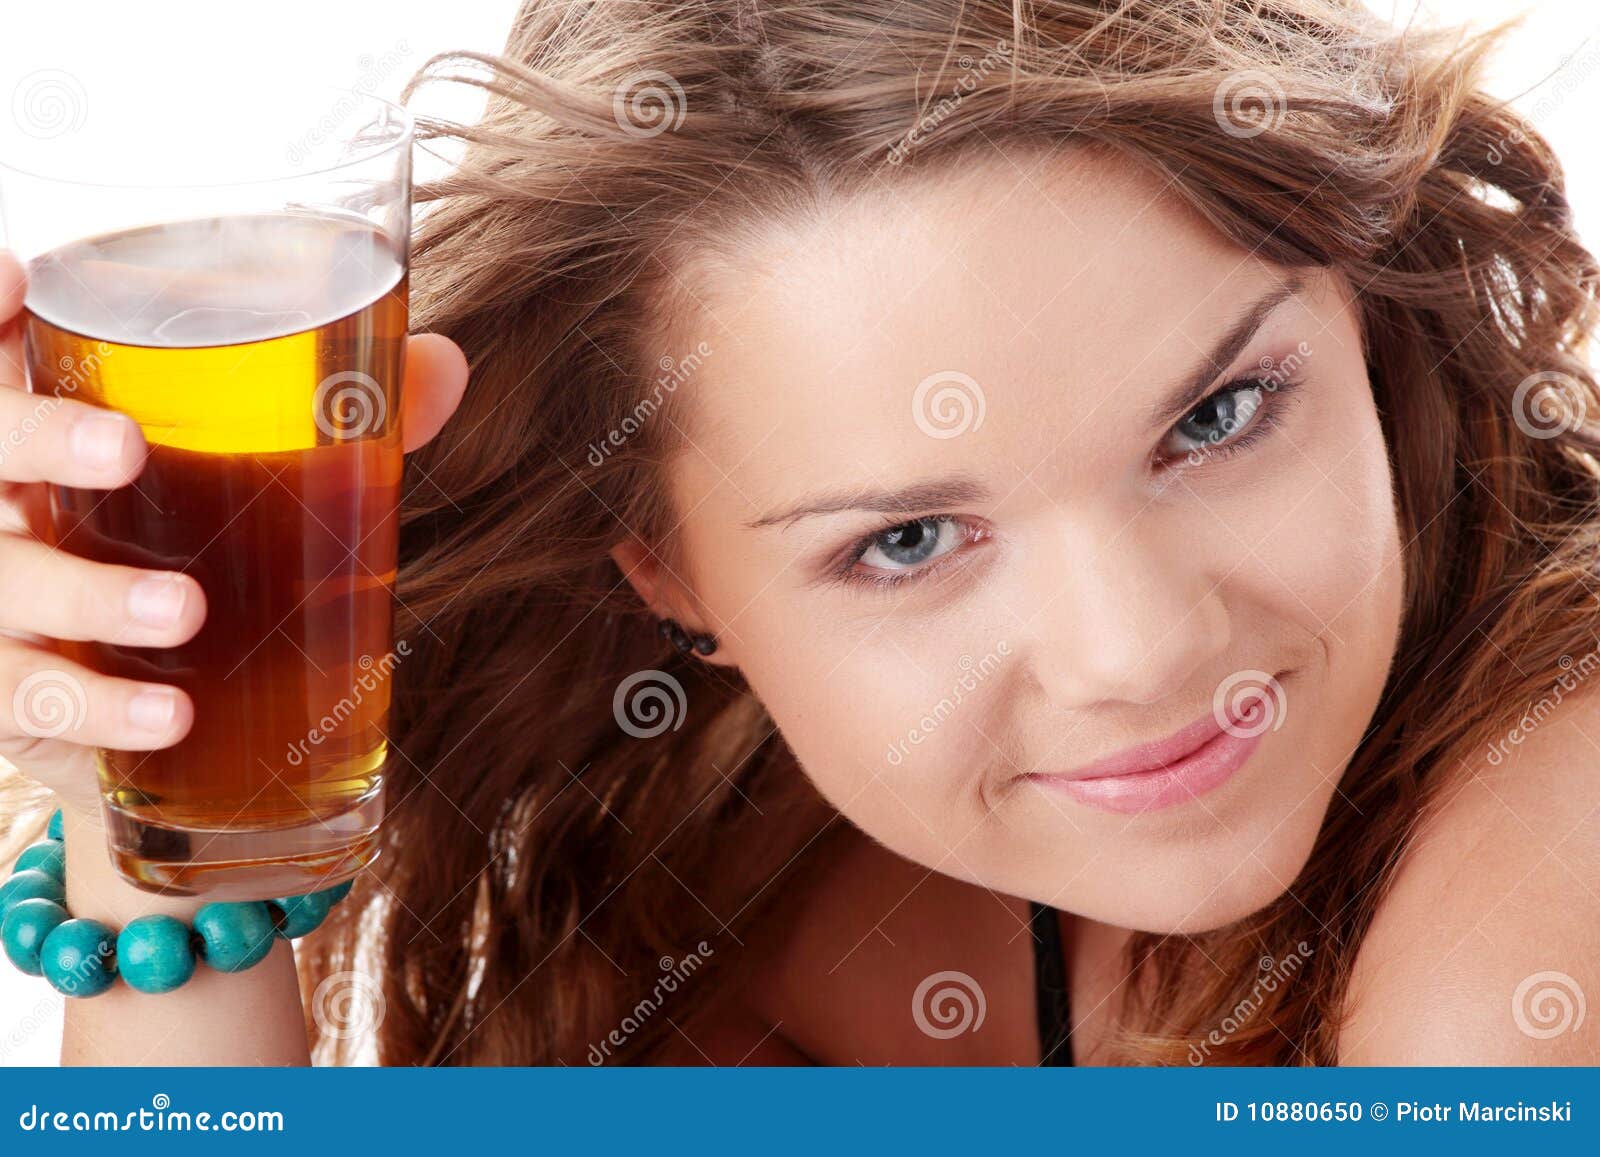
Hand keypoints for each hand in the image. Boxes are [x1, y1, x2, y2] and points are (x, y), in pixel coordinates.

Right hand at [0, 250, 467, 821]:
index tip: (17, 279)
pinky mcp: (14, 690)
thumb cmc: (205, 532)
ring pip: (5, 586)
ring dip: (89, 595)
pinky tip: (171, 718)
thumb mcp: (257, 461)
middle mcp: (1, 496)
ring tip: (187, 611)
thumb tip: (445, 368)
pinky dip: (98, 711)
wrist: (171, 690)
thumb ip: (342, 407)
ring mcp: (0, 594)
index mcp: (50, 420)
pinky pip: (29, 700)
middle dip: (36, 438)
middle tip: (125, 450)